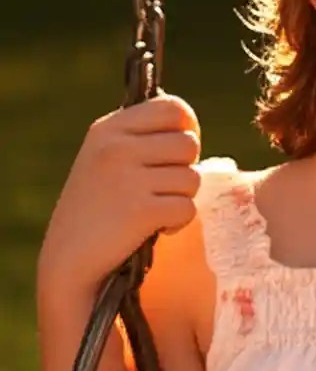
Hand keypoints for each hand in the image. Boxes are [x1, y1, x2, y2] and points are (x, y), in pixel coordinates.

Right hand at [37, 95, 201, 300]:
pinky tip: (155, 228)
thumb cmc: (98, 208)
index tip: (176, 152)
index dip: (187, 128)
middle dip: (184, 168)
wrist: (68, 261)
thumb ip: (142, 137)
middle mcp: (116, 147)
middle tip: (160, 188)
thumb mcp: (108, 158)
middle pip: (189, 143)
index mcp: (108, 128)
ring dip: (181, 197)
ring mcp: (127, 178)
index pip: (174, 108)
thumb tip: (190, 124)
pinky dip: (178, 222)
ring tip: (153, 209)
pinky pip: (187, 208)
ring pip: (192, 177)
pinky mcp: (140, 210)